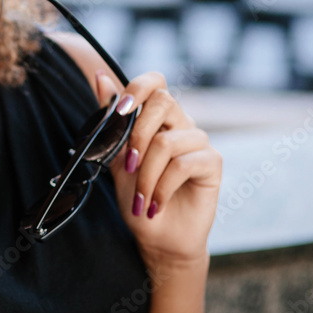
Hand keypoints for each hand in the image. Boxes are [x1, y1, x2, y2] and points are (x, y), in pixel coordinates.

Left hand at [95, 71, 222, 269]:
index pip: (154, 82)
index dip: (137, 88)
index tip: (119, 111)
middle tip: (129, 166)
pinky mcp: (212, 162)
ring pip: (166, 141)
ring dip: (146, 174)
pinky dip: (161, 187)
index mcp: (156, 118)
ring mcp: (198, 141)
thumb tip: (100, 76)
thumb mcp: (116, 156)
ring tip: (141, 198)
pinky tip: (155, 204)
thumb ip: (111, 119)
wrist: (157, 235)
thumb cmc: (137, 195)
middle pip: (164, 100)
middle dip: (137, 134)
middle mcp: (180, 123)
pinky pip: (183, 164)